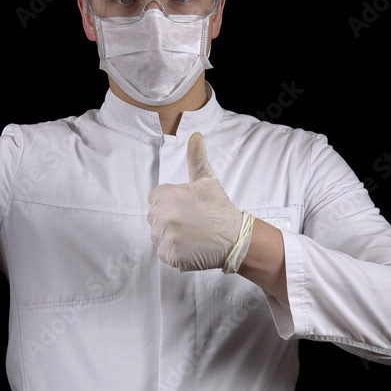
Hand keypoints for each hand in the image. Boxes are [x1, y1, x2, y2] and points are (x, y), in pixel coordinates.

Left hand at [147, 132, 253, 272]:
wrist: (236, 238)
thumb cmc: (220, 209)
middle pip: (154, 219)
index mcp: (169, 194)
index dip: (170, 204)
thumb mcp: (208, 180)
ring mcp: (168, 236)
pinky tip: (190, 247)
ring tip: (191, 235)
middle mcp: (165, 214)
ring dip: (170, 237)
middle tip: (191, 223)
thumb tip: (195, 136)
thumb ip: (196, 158)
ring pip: (157, 236)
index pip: (154, 199)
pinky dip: (175, 253)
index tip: (186, 209)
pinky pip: (163, 253)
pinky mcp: (172, 254)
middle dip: (168, 221)